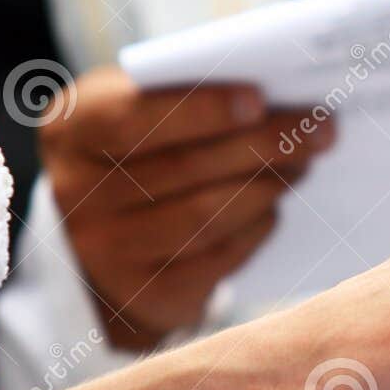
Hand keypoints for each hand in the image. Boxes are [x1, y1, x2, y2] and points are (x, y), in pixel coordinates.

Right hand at [40, 66, 337, 347]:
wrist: (103, 238)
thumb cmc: (138, 151)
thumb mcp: (137, 109)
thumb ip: (185, 93)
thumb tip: (277, 96)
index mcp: (71, 130)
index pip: (133, 118)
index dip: (200, 109)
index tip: (259, 99)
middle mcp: (76, 196)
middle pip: (184, 168)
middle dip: (262, 145)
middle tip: (318, 129)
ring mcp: (106, 253)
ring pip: (207, 216)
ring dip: (267, 186)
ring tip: (303, 163)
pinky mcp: (147, 296)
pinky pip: (219, 256)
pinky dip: (257, 226)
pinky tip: (273, 205)